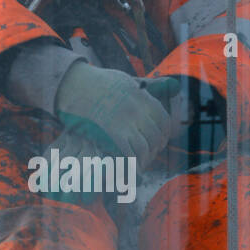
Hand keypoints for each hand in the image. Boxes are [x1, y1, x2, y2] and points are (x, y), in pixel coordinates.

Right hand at [54, 62, 174, 167]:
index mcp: (143, 98)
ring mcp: (126, 123)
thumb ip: (149, 86)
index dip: (164, 135)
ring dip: (143, 159)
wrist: (76, 85)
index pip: (164, 121)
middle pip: (155, 137)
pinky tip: (129, 168)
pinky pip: (129, 155)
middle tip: (148, 156)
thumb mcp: (128, 80)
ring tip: (139, 164)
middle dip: (153, 149)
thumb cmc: (100, 83)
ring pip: (144, 148)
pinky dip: (131, 165)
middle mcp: (138, 111)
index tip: (159, 142)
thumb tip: (174, 86)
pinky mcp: (112, 135)